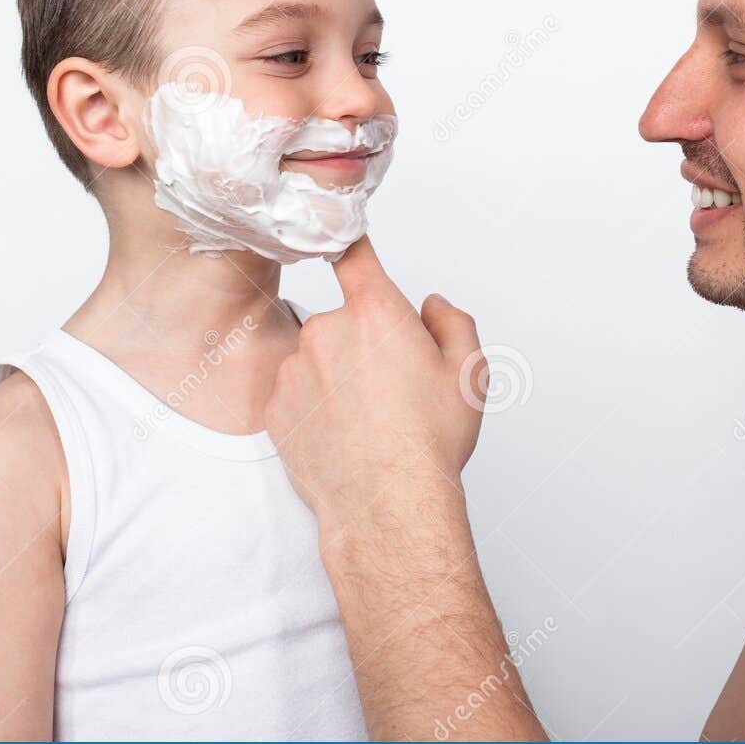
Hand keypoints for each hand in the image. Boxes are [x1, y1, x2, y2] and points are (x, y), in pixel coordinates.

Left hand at [265, 236, 486, 534]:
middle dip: (363, 344)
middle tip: (392, 387)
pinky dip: (315, 408)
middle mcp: (326, 331)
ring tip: (368, 421)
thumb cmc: (428, 443)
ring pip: (317, 360)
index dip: (350, 243)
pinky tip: (342, 436)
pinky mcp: (276, 408)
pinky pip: (297, 394)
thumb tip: (431, 307)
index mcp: (376, 313)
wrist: (385, 505)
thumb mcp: (468, 372)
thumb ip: (452, 322)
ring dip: (336, 378)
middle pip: (343, 320)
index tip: (344, 238)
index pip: (354, 255)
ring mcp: (295, 369)